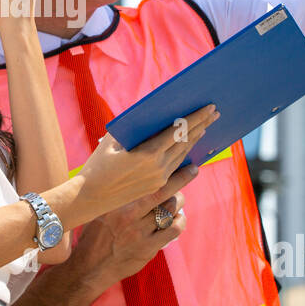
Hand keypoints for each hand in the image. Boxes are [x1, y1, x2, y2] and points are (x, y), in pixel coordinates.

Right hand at [74, 182, 194, 288]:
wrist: (88, 267)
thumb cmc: (92, 234)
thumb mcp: (98, 210)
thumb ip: (115, 196)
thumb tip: (131, 177)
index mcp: (116, 202)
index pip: (145, 180)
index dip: (162, 170)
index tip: (172, 162)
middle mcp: (128, 215)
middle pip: (163, 191)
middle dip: (180, 179)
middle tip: (190, 171)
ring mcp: (140, 233)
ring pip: (170, 209)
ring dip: (179, 201)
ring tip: (178, 199)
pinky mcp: (148, 248)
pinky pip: (173, 230)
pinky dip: (179, 221)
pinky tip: (178, 219)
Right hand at [76, 104, 217, 218]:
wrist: (89, 198)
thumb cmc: (96, 165)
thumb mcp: (111, 142)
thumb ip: (132, 129)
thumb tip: (150, 117)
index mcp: (148, 153)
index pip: (179, 130)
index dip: (196, 118)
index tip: (209, 108)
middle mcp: (158, 167)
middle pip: (186, 142)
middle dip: (202, 126)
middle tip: (215, 114)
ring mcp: (159, 179)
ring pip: (183, 155)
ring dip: (195, 140)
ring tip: (206, 127)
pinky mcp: (156, 187)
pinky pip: (175, 168)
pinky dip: (185, 155)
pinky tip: (190, 148)